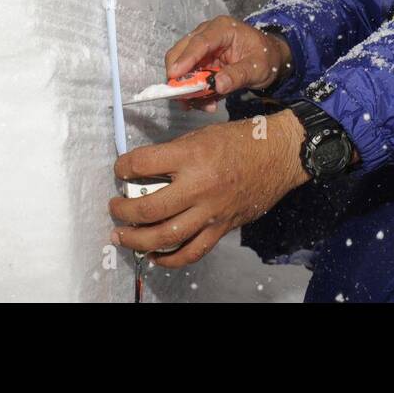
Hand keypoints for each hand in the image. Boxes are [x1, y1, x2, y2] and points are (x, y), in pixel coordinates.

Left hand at [109, 110, 308, 267]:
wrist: (279, 154)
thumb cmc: (241, 140)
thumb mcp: (202, 135)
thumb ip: (174, 154)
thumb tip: (146, 170)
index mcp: (192, 156)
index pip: (143, 164)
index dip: (123, 167)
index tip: (120, 170)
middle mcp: (200, 186)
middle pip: (149, 208)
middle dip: (123, 211)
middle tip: (114, 207)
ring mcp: (212, 211)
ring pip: (166, 236)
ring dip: (138, 240)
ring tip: (123, 236)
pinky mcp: (222, 228)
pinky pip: (192, 251)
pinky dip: (170, 259)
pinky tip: (154, 256)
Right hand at [164, 15, 293, 112]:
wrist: (270, 58)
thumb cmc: (266, 56)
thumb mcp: (257, 67)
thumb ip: (238, 75)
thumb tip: (217, 85)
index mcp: (222, 29)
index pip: (199, 42)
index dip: (185, 59)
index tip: (173, 75)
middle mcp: (207, 34)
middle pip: (181, 51)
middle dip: (179, 75)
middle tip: (183, 97)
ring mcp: (202, 48)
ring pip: (181, 66)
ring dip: (187, 87)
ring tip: (205, 105)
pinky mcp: (201, 62)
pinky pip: (189, 77)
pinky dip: (194, 92)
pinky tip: (208, 103)